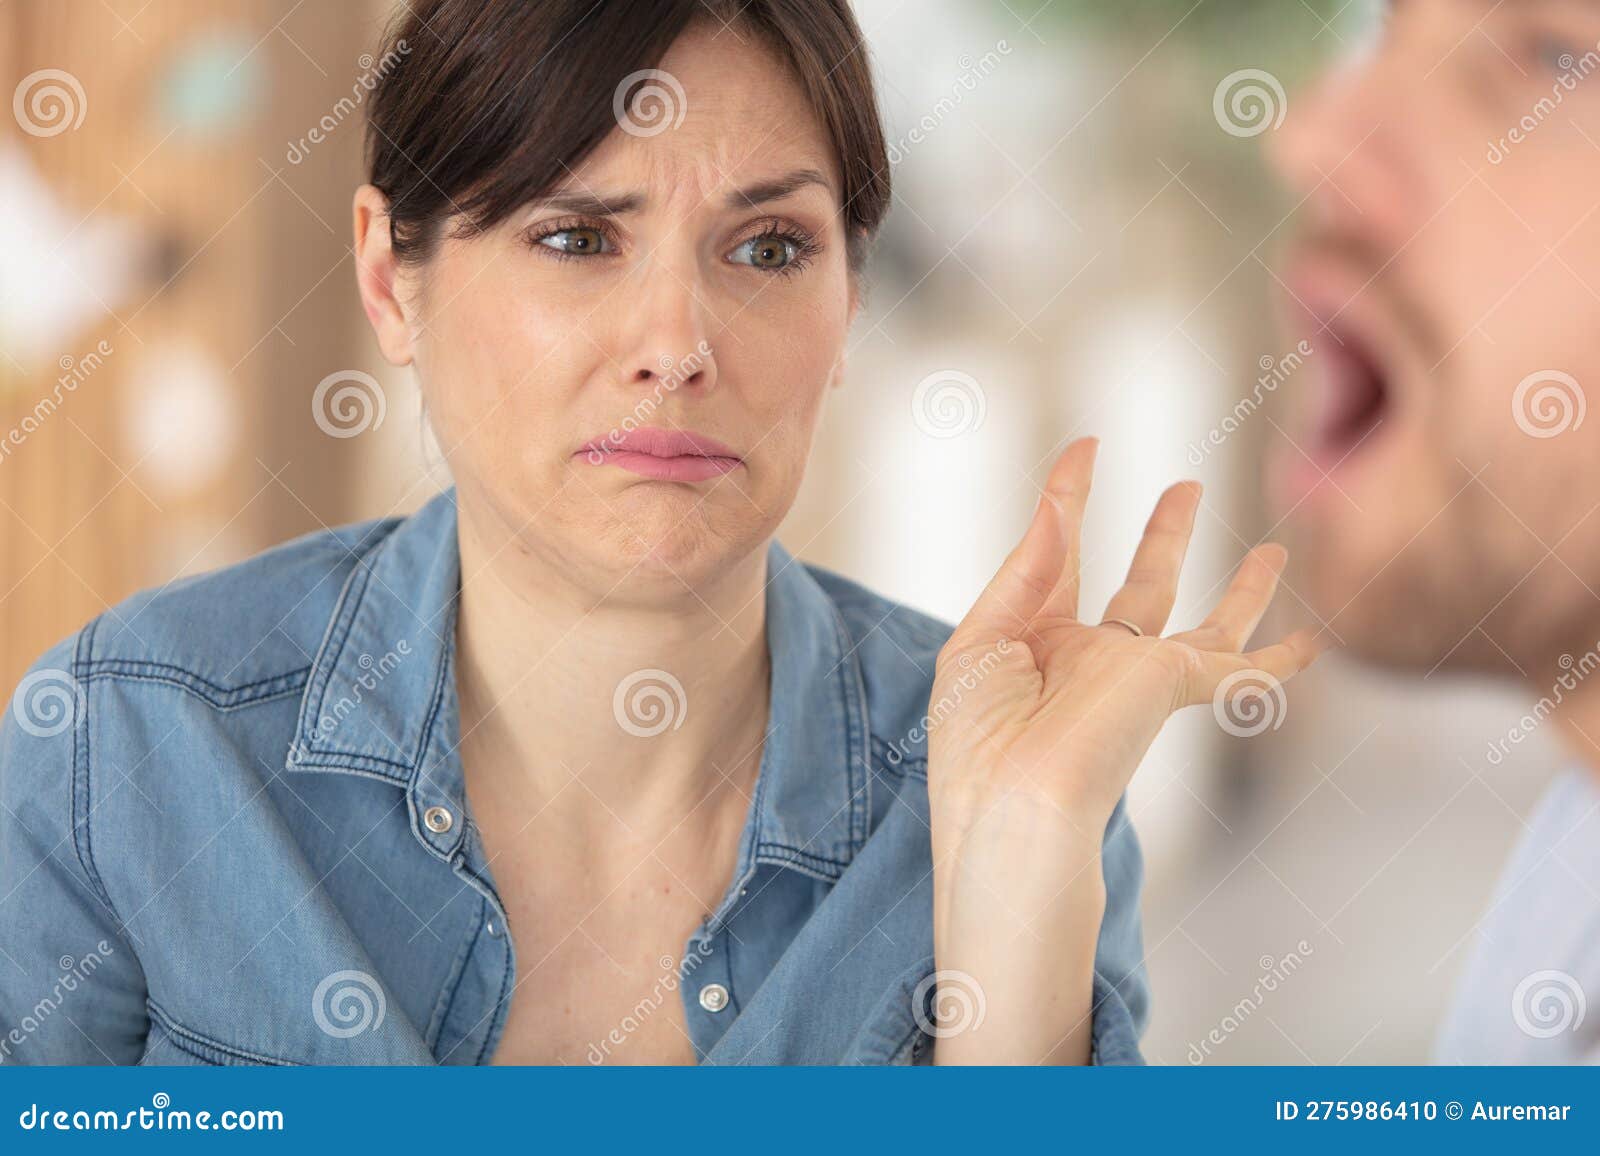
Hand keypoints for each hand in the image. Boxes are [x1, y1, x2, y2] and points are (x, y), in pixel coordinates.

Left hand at [926, 438, 1322, 1063]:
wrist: (1014, 810)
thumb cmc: (978, 745)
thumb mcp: (978, 643)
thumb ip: (1025, 569)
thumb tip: (1054, 507)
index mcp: (1034, 646)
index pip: (1057, 555)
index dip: (1070, 496)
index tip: (1087, 446)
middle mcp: (1092, 661)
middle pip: (1142, 583)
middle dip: (1165, 533)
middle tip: (1188, 485)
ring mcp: (1137, 675)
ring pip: (1205, 623)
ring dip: (1240, 588)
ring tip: (1272, 549)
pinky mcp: (1173, 687)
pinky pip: (1240, 672)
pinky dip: (1276, 660)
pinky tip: (1311, 644)